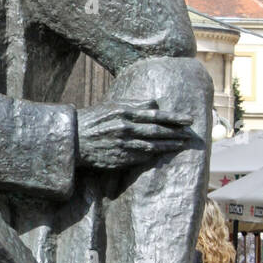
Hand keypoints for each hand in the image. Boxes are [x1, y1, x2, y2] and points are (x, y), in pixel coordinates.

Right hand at [75, 101, 193, 169]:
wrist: (72, 140)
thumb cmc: (93, 120)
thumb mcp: (111, 106)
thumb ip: (134, 104)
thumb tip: (154, 103)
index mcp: (123, 112)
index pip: (155, 115)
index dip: (174, 118)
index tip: (188, 120)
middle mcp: (125, 128)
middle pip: (157, 131)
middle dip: (176, 132)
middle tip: (190, 134)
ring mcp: (122, 144)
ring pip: (152, 146)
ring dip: (169, 145)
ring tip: (181, 144)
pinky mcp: (119, 158)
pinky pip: (141, 157)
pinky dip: (153, 155)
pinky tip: (161, 153)